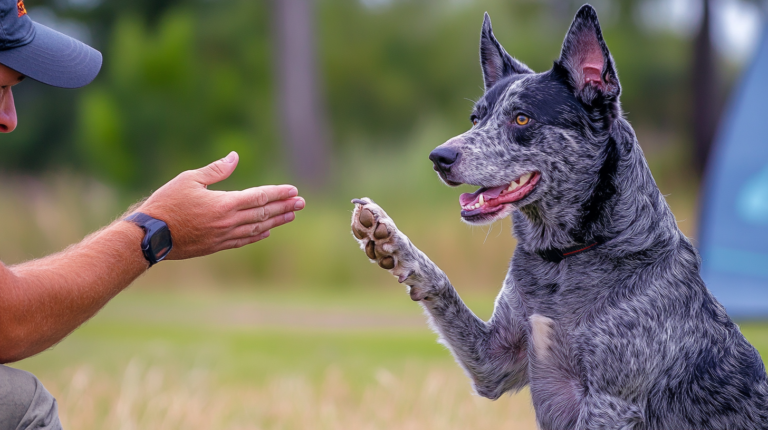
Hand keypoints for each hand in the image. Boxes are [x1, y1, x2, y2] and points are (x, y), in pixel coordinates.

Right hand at [135, 151, 303, 259]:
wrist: (151, 236)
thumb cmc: (167, 203)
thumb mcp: (190, 179)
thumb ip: (217, 170)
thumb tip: (235, 156)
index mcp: (225, 203)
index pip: (260, 196)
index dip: (278, 193)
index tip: (293, 190)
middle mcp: (229, 221)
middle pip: (264, 213)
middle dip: (284, 207)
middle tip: (302, 203)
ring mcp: (224, 236)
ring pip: (257, 228)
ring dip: (276, 221)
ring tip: (291, 215)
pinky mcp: (216, 246)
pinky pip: (243, 240)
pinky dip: (257, 235)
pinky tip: (267, 231)